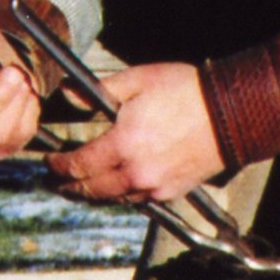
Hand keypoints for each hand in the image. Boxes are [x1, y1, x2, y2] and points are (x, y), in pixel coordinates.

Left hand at [47, 61, 224, 203]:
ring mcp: (154, 185)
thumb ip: (99, 89)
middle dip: (70, 187)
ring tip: (81, 188)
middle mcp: (136, 171)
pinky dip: (120, 195)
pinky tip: (114, 187)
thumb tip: (69, 93)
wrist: (230, 114)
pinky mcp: (171, 191)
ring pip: (113, 198)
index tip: (50, 163)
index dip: (59, 166)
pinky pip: (137, 199)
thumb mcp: (138, 80)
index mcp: (124, 143)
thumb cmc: (186, 92)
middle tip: (57, 183)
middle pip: (92, 188)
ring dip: (93, 194)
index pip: (79, 165)